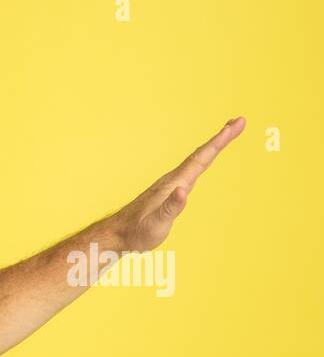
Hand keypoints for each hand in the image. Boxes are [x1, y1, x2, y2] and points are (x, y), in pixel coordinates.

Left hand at [112, 116, 244, 252]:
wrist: (117, 234)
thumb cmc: (136, 232)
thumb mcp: (156, 224)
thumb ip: (170, 208)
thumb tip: (183, 190)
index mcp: (173, 184)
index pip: (200, 159)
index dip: (219, 142)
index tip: (236, 125)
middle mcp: (172, 180)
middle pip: (200, 155)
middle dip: (220, 138)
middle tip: (239, 121)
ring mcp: (170, 185)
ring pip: (195, 161)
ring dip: (212, 147)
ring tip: (226, 134)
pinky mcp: (168, 191)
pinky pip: (190, 170)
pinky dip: (202, 161)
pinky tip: (203, 161)